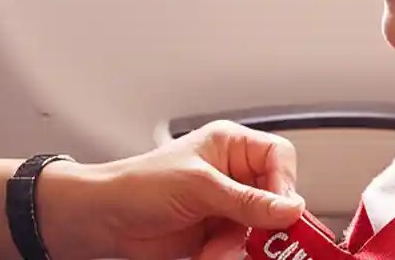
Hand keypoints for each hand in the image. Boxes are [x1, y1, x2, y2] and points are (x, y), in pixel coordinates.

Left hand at [37, 121, 305, 259]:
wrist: (105, 219)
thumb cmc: (140, 185)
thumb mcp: (199, 187)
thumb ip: (248, 200)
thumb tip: (290, 208)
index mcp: (230, 145)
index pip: (278, 158)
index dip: (285, 183)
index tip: (283, 210)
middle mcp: (232, 173)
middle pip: (275, 197)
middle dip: (266, 223)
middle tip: (265, 240)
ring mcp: (225, 204)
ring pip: (259, 229)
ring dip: (240, 244)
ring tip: (217, 250)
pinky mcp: (217, 233)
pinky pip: (239, 247)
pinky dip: (226, 255)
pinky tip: (208, 255)